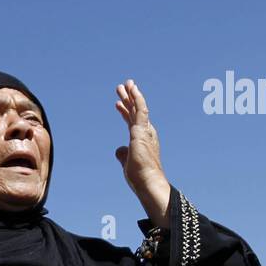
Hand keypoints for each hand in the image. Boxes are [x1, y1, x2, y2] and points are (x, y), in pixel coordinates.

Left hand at [114, 79, 171, 227]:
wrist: (148, 181)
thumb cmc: (140, 176)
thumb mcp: (128, 163)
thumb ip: (123, 154)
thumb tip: (119, 149)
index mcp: (142, 140)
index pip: (132, 122)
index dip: (125, 112)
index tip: (118, 104)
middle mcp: (146, 132)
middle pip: (135, 112)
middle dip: (128, 99)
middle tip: (121, 87)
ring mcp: (145, 130)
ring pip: (137, 108)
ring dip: (131, 95)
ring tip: (124, 84)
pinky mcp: (142, 130)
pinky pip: (140, 110)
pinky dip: (137, 98)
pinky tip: (132, 89)